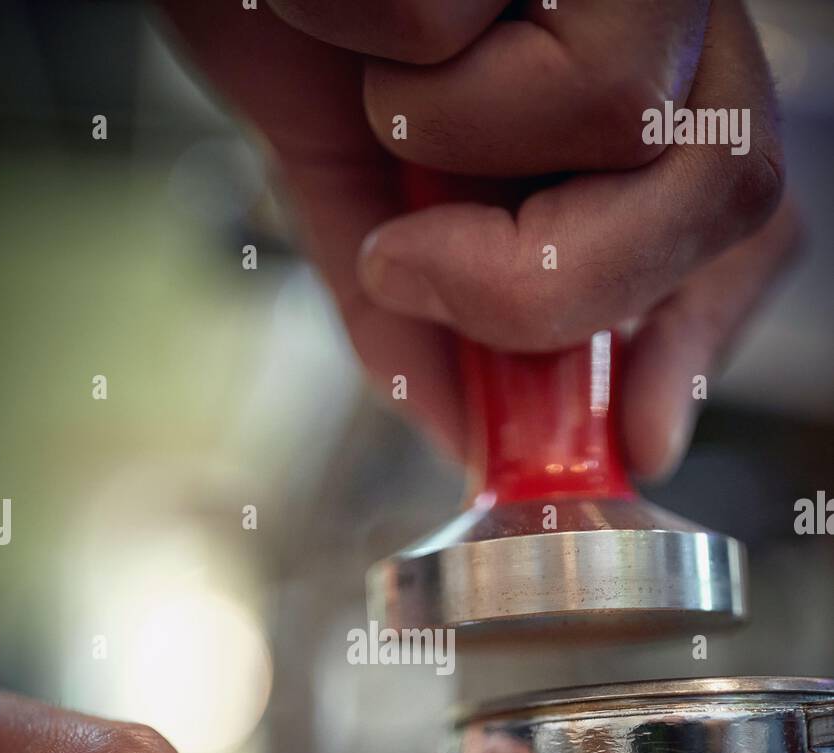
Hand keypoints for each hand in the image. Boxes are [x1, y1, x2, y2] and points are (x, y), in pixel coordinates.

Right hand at [160, 0, 800, 479]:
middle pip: (725, 184)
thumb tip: (477, 442)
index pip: (738, 212)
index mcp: (626, 76)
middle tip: (422, 258)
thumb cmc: (282, 12)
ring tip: (375, 70)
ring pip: (630, 106)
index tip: (630, 436)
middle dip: (562, 283)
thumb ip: (426, 323)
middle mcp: (652, 1)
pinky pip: (472, 28)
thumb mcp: (358, 199)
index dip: (695, 333)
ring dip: (449, 135)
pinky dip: (369, 37)